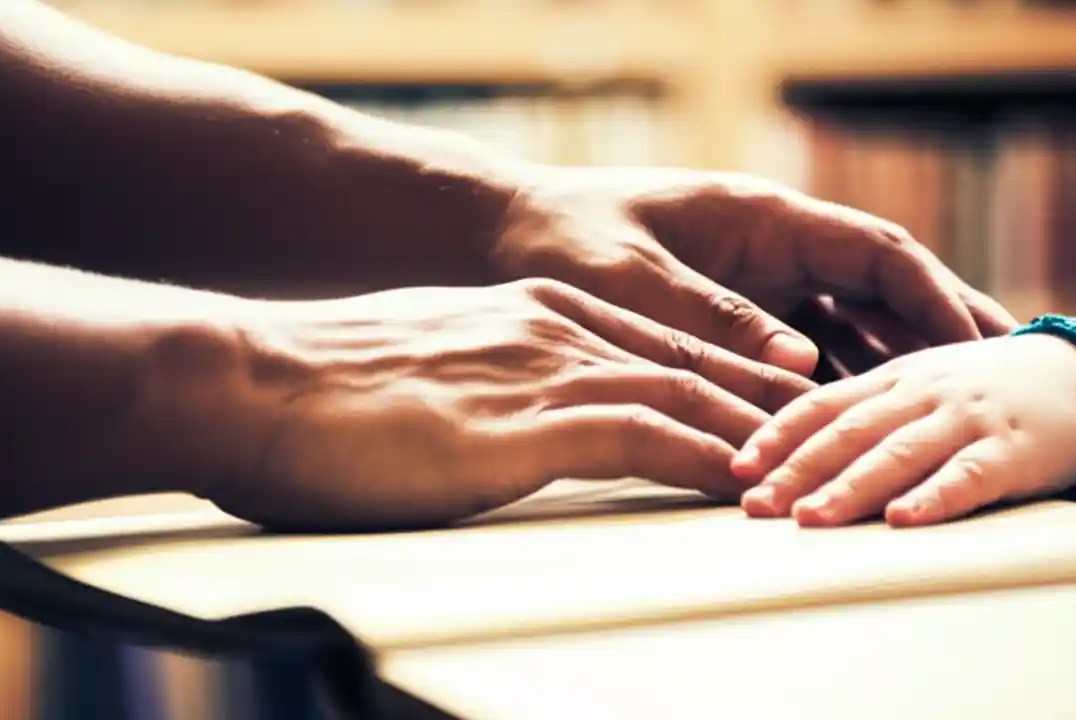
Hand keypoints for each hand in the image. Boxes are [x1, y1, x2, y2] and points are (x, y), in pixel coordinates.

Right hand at [207, 280, 814, 529]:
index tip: (769, 399)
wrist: (251, 381)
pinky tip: (744, 485)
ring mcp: (541, 369)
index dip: (720, 370)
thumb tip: (503, 423)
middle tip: (824, 424)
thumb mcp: (425, 372)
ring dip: (752, 430)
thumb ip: (485, 386)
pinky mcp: (524, 422)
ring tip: (811, 462)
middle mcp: (549, 326)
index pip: (653, 339)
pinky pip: (646, 437)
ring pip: (683, 393)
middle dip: (760, 395)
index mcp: (527, 311)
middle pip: (687, 359)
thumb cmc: (319, 393)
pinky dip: (705, 458)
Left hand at [491, 166, 1016, 375]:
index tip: (985, 343)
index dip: (935, 297)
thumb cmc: (562, 238)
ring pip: (842, 326)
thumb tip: (801, 367)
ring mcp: (751, 283)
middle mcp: (768, 248)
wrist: (500, 232)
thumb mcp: (635, 276)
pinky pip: (796, 353)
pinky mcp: (727, 318)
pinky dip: (831, 386)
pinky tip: (858, 431)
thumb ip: (714, 319)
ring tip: (946, 423)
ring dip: (888, 369)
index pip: (875, 251)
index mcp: (761, 217)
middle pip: (876, 292)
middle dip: (933, 338)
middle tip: (996, 389)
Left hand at [730, 335, 1075, 527]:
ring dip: (850, 488)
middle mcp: (919, 393)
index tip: (735, 467)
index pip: (820, 404)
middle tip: (754, 505)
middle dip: (796, 470)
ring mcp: (963, 419)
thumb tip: (788, 453)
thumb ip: (862, 411)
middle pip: (847, 432)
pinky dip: (933, 498)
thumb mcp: (916, 386)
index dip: (776, 435)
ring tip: (809, 519)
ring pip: (897, 453)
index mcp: (890, 379)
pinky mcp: (1011, 449)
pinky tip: (902, 521)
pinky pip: (968, 476)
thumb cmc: (979, 390)